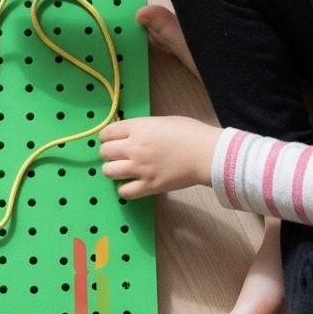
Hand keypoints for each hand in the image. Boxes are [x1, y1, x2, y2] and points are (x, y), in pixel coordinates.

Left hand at [98, 116, 219, 197]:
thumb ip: (143, 127)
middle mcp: (134, 148)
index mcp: (138, 128)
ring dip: (112, 170)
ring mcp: (140, 168)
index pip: (107, 132)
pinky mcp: (149, 186)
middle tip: (117, 155)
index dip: (106, 137)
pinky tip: (130, 185)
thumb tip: (129, 133)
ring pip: (108, 171)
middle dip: (108, 153)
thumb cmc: (191, 133)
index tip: (111, 140)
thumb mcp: (162, 121)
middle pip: (105, 152)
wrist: (207, 153)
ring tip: (121, 170)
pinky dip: (124, 189)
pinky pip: (124, 192)